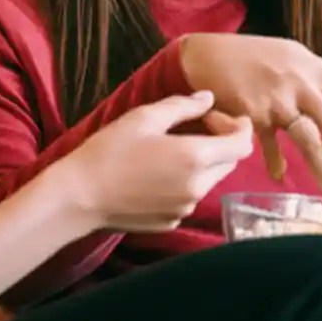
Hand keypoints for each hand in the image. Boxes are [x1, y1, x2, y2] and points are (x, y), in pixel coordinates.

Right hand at [56, 91, 253, 231]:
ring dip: (203, 163)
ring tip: (172, 149)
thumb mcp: (144, 118)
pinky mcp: (172, 221)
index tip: (214, 116)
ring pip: (210, 180)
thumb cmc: (108, 152)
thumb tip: (208, 99)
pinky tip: (157, 173)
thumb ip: (183, 106)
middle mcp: (198, 187)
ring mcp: (186, 208)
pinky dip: (185, 182)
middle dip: (220, 142)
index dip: (237, 126)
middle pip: (229, 162)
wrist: (79, 197)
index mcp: (196, 158)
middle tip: (194, 127)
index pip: (243, 144)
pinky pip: (191, 197)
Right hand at [178, 33, 321, 195]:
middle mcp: (299, 84)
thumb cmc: (246, 54)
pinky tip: (279, 175)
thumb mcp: (287, 52)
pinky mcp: (255, 116)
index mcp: (311, 66)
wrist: (205, 55)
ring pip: (310, 142)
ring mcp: (278, 102)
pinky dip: (276, 164)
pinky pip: (272, 148)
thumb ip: (311, 74)